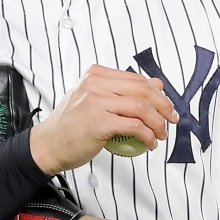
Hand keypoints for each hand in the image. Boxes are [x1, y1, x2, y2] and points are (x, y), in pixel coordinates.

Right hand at [28, 65, 177, 174]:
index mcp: (96, 75)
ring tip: (160, 134)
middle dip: (164, 106)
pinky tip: (149, 143)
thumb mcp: (95, 100)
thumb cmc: (71, 125)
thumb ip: (121, 92)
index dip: (158, 93)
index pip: (136, 79)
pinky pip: (134, 126)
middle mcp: (96, 84)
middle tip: (171, 120)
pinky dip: (147, 135)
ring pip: (141, 107)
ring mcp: (96, 102)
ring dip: (157, 123)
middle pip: (143, 89)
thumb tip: (156, 84)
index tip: (167, 107)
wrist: (48, 144)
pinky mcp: (99, 122)